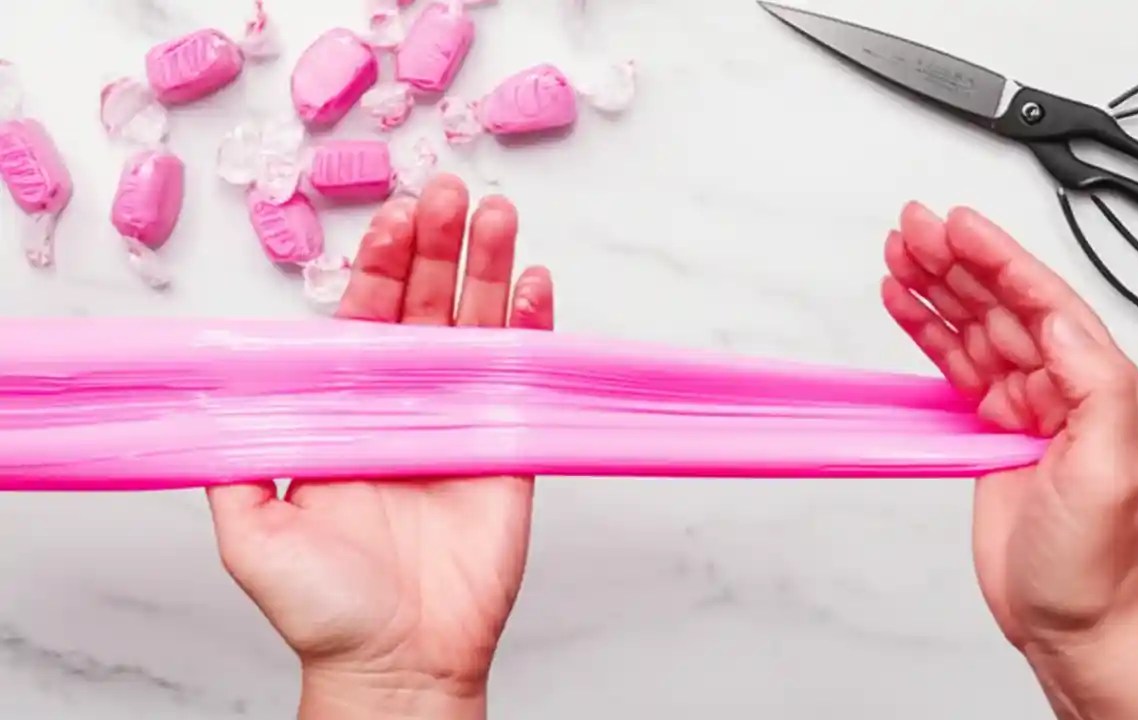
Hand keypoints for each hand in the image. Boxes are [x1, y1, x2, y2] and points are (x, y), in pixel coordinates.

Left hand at [207, 174, 553, 719]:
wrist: (395, 663)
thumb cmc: (324, 606)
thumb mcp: (249, 528)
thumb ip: (235, 454)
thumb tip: (216, 389)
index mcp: (347, 412)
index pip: (364, 318)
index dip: (379, 266)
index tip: (393, 218)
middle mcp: (405, 405)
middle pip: (425, 308)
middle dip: (437, 246)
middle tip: (451, 192)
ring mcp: (462, 421)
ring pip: (477, 328)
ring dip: (487, 268)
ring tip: (496, 214)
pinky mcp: (508, 450)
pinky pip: (522, 377)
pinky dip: (531, 330)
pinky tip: (532, 285)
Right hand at [880, 203, 1137, 717]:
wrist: (1070, 620)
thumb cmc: (1096, 562)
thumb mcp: (1110, 471)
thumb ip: (1092, 387)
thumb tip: (1056, 323)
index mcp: (1096, 385)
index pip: (1043, 301)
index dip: (998, 258)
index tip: (957, 226)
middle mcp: (1058, 386)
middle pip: (998, 303)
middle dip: (954, 260)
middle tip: (911, 225)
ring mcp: (1019, 406)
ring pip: (970, 327)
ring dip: (933, 288)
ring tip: (896, 252)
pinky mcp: (986, 430)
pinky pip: (952, 366)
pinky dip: (925, 333)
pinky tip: (903, 306)